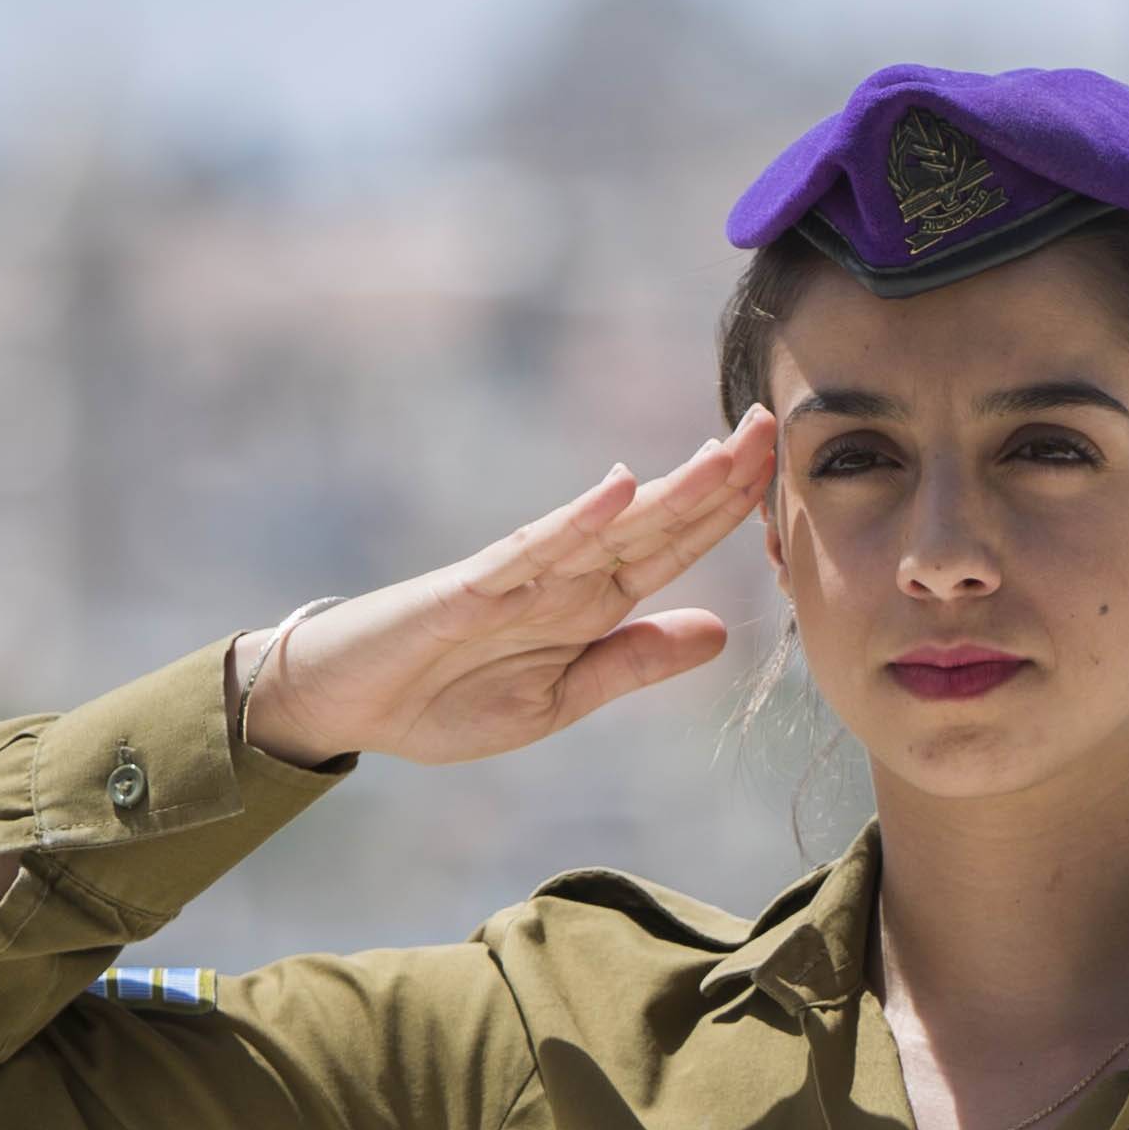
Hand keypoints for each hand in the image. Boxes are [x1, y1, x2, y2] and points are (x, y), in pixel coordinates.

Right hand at [253, 410, 782, 768]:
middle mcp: (564, 578)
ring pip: (608, 526)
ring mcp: (519, 577)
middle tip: (771, 424)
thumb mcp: (560, 701)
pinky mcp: (470, 586)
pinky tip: (620, 490)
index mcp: (589, 606)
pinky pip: (532, 550)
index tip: (779, 472)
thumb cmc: (444, 699)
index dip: (725, 512)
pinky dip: (576, 520)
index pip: (670, 550)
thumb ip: (632, 663)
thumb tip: (718, 632)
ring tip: (722, 449)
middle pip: (653, 522)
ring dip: (666, 489)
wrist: (349, 704)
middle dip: (713, 478)